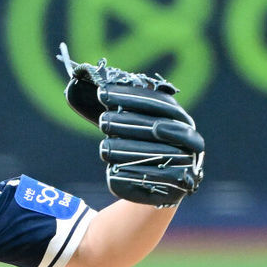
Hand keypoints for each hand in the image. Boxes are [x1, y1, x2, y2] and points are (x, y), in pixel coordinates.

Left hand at [57, 42, 203, 206]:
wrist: (156, 184)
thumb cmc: (138, 146)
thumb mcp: (126, 125)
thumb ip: (112, 107)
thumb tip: (77, 81)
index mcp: (177, 116)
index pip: (156, 102)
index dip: (129, 97)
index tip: (102, 94)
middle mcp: (188, 136)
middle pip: (157, 125)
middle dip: (128, 122)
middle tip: (102, 121)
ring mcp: (188, 160)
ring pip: (158, 153)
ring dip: (129, 149)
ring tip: (104, 147)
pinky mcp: (180, 183)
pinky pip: (157, 179)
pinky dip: (135, 175)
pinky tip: (114, 171)